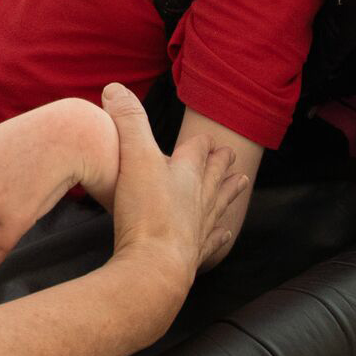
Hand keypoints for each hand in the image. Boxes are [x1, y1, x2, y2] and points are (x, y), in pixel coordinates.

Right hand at [101, 84, 249, 309]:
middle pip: (213, 176)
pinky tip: (224, 235)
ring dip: (229, 193)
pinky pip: (211, 241)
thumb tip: (115, 87)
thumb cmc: (146, 212)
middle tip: (232, 155)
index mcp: (186, 173)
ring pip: (219, 205)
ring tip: (240, 184)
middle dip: (221, 164)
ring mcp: (199, 228)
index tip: (208, 137)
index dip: (201, 143)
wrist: (155, 267)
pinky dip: (219, 236)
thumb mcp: (133, 157)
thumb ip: (127, 122)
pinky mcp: (193, 254)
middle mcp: (198, 199)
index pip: (197, 151)